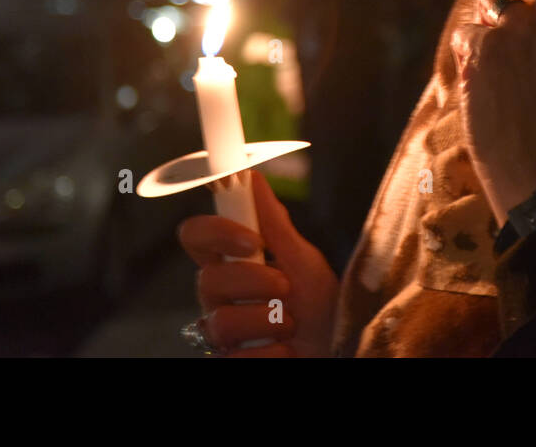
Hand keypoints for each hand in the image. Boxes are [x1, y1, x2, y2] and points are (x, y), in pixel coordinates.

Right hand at [177, 170, 338, 356]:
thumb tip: (250, 174)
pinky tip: (286, 351)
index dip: (216, 233)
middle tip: (286, 289)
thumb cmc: (322, 306)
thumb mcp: (303, 260)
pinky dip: (272, 354)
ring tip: (291, 325)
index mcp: (232, 263)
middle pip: (206, 280)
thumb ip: (273, 222)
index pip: (195, 236)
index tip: (252, 240)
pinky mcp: (231, 362)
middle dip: (254, 283)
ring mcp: (221, 334)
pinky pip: (236, 358)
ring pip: (220, 323)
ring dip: (268, 322)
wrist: (340, 348)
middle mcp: (220, 297)